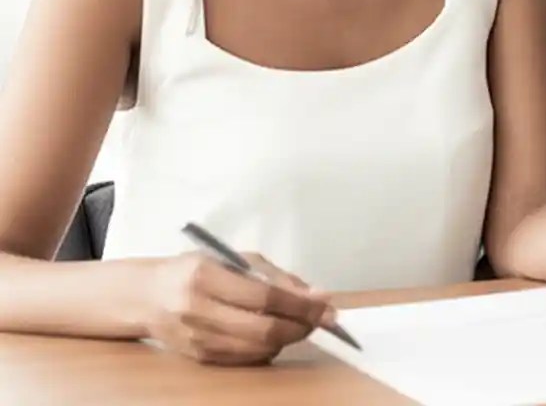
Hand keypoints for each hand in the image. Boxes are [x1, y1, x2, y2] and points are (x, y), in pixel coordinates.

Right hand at [142, 252, 333, 365]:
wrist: (145, 296)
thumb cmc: (194, 270)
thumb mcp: (232, 259)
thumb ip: (273, 276)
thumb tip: (313, 295)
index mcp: (205, 276)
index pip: (264, 297)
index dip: (301, 304)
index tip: (328, 304)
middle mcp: (197, 310)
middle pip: (263, 329)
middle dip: (302, 325)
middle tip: (324, 318)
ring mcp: (197, 339)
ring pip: (258, 348)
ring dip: (290, 338)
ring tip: (304, 323)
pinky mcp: (199, 357)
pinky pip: (246, 359)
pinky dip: (270, 348)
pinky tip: (277, 334)